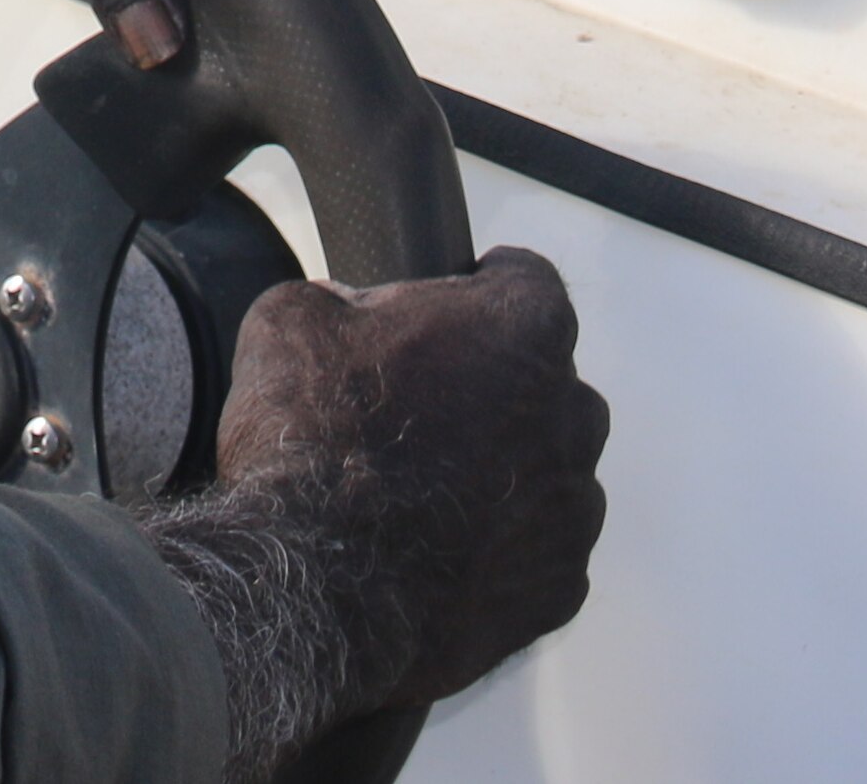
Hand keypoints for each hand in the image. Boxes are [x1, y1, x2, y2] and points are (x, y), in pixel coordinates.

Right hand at [200, 250, 608, 723]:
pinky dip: (499, 548)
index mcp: (522, 329)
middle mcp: (572, 413)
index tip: (446, 309)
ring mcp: (573, 507)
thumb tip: (348, 315)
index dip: (477, 289)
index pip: (526, 281)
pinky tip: (433, 551)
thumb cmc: (308, 443)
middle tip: (415, 408)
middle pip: (544, 382)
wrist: (311, 584)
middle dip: (492, 388)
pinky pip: (539, 550)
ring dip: (500, 472)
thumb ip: (345, 299)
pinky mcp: (561, 586)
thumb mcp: (293, 317)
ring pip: (547, 471)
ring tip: (420, 493)